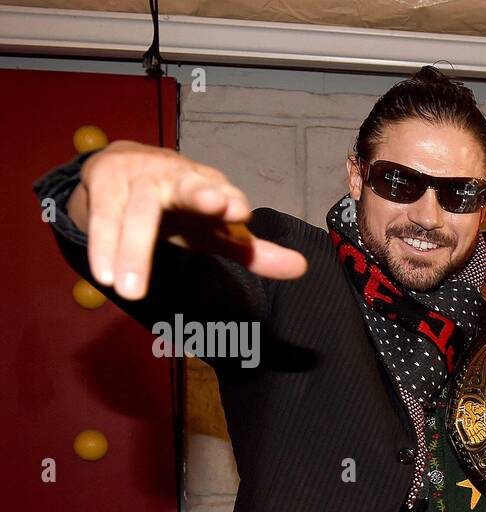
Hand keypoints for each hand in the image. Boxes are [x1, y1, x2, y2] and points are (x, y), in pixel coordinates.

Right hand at [72, 140, 306, 299]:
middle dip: (198, 196)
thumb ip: (253, 251)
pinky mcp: (105, 181)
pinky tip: (105, 275)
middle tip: (215, 208)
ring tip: (129, 291)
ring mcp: (138, 175)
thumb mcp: (214, 230)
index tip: (238, 210)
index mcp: (209, 187)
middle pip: (185, 187)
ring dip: (133, 250)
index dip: (229, 200)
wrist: (123, 166)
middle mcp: (176, 176)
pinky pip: (103, 217)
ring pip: (138, 211)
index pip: (223, 193)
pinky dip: (104, 245)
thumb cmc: (181, 206)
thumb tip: (302, 268)